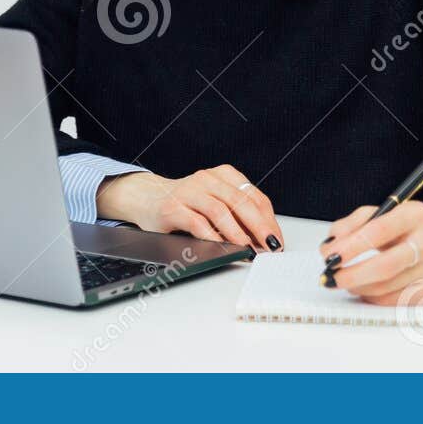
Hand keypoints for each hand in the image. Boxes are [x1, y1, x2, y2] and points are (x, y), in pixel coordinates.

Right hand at [96, 164, 282, 252]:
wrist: (146, 198)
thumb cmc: (186, 203)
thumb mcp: (214, 201)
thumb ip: (236, 213)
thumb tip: (262, 239)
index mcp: (223, 175)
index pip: (253, 196)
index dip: (268, 219)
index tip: (276, 239)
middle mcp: (207, 179)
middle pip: (240, 201)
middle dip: (259, 226)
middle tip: (269, 245)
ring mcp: (189, 191)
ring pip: (220, 210)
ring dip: (237, 233)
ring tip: (248, 248)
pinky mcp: (172, 207)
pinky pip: (196, 222)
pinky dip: (212, 236)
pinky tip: (221, 247)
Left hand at [317, 201, 422, 305]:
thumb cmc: (408, 225)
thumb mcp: (382, 212)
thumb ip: (353, 224)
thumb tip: (331, 245)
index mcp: (415, 214)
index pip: (379, 231)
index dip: (351, 246)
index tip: (331, 256)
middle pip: (386, 266)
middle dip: (353, 275)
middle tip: (332, 277)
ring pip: (389, 287)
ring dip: (360, 288)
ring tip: (346, 282)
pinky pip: (397, 300)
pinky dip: (375, 298)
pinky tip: (365, 289)